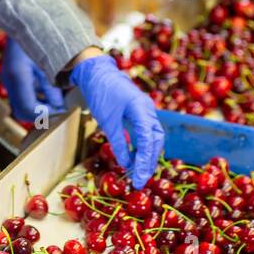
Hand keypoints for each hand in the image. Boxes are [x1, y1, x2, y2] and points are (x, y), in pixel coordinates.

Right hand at [0, 38, 65, 122]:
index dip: (45, 114)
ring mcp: (7, 79)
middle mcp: (9, 80)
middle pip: (22, 111)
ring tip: (55, 101)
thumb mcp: (48, 62)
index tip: (60, 111)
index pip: (29, 108)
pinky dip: (33, 99)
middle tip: (58, 110)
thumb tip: (59, 105)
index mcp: (18, 76)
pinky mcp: (9, 78)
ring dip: (37, 107)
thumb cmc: (38, 37)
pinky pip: (20, 96)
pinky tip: (47, 91)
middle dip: (40, 114)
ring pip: (20, 105)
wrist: (21, 20)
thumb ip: (51, 86)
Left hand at [70, 55, 164, 189]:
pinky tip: (135, 159)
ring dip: (147, 156)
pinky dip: (143, 147)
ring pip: (153, 138)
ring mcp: (146, 111)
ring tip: (138, 173)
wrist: (97, 73)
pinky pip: (147, 133)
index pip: (148, 141)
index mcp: (142, 109)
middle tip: (140, 181)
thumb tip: (126, 165)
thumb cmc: (101, 93)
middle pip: (156, 141)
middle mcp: (149, 110)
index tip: (139, 179)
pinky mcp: (141, 113)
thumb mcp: (107, 121)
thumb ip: (118, 143)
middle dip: (149, 162)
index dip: (145, 162)